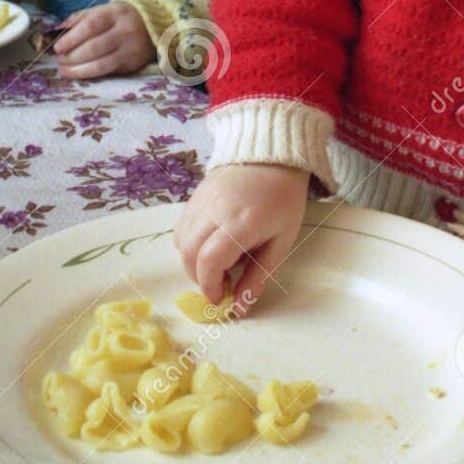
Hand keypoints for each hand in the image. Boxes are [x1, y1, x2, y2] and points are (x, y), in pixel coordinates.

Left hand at [52, 0, 154, 78]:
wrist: (152, 26)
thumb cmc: (118, 19)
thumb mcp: (101, 11)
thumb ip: (78, 19)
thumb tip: (54, 32)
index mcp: (115, 13)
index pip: (90, 26)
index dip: (71, 38)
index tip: (57, 47)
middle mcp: (125, 31)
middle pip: (94, 47)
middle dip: (72, 57)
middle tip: (59, 60)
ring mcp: (131, 50)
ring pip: (101, 65)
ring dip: (78, 70)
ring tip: (64, 70)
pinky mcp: (133, 65)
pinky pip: (108, 73)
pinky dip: (90, 75)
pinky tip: (78, 73)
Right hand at [174, 164, 309, 312]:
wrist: (273, 156)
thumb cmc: (283, 201)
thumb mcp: (281, 242)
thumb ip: (258, 276)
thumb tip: (238, 307)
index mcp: (241, 223)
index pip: (209, 261)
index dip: (209, 285)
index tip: (219, 298)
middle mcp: (214, 211)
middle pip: (188, 254)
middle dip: (199, 278)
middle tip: (221, 283)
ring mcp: (201, 201)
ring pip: (179, 242)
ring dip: (191, 263)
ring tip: (217, 265)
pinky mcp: (194, 196)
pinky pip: (181, 227)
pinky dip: (188, 244)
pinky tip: (209, 245)